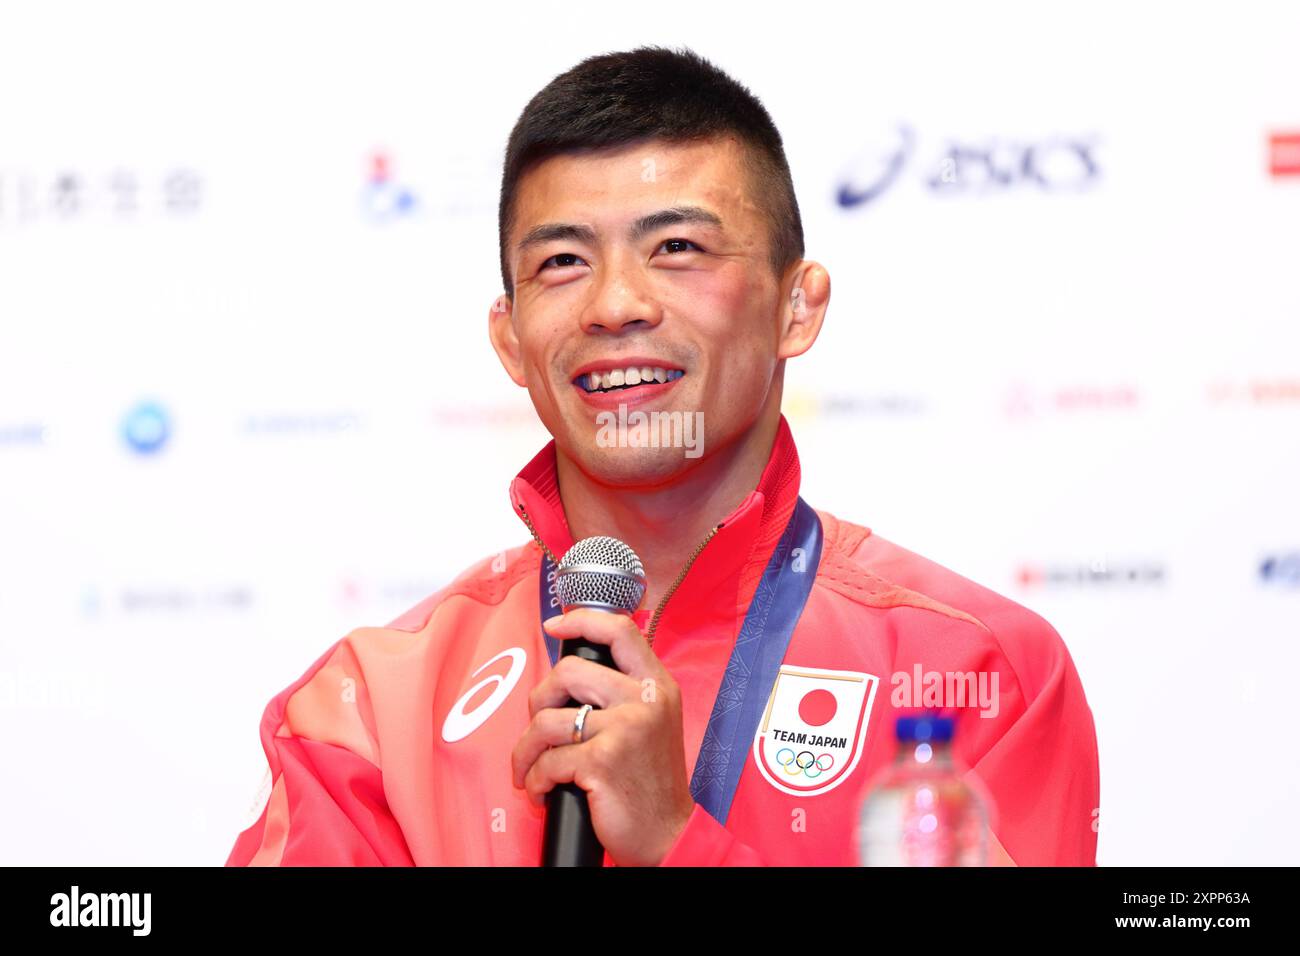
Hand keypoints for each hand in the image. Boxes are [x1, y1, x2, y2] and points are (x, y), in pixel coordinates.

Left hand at [511, 607, 695, 865]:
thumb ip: (625, 693)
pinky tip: (544, 791)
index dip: (581, 620)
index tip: (554, 626)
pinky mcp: (603, 761)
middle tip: (538, 729)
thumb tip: (570, 674)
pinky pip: (548, 760)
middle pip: (568, 671)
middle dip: (538, 700)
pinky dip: (536, 780)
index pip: (620, 631)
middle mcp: (645, 701)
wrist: (668, 835)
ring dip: (526, 750)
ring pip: (548, 719)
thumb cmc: (651, 783)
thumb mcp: (653, 723)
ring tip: (531, 768)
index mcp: (657, 686)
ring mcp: (625, 729)